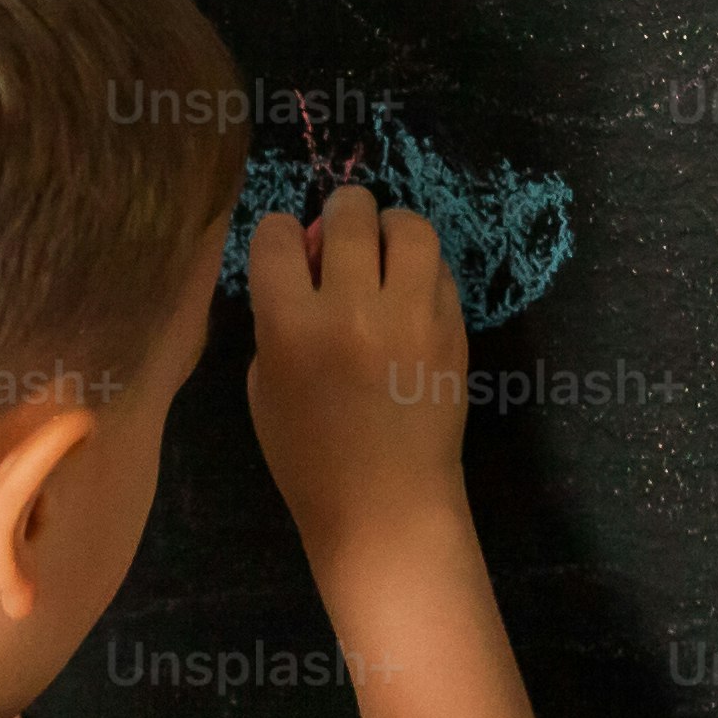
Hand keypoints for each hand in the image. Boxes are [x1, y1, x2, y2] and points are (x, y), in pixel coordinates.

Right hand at [244, 182, 470, 577]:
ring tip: (382, 253)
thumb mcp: (265, 386)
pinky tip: (408, 294)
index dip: (279, 236)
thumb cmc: (309, 457)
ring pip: (408, 225)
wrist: (386, 505)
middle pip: (349, 212)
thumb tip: (311, 265)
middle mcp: (352, 308)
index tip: (288, 253)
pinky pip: (439, 267)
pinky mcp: (453, 327)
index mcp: (290, 326)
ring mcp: (411, 316)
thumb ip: (277, 318)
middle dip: (338, 215)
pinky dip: (420, 269)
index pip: (277, 235)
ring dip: (388, 228)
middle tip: (339, 240)